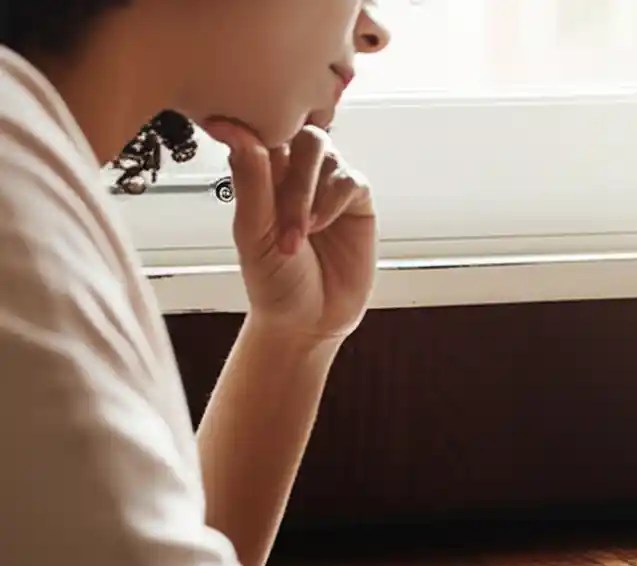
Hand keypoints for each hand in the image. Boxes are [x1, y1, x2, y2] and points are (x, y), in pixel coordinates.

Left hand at [202, 120, 376, 341]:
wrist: (309, 320)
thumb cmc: (273, 280)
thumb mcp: (252, 233)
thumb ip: (250, 180)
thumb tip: (233, 129)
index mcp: (261, 172)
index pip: (259, 128)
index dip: (254, 126)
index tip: (231, 127)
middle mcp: (296, 170)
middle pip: (298, 132)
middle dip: (289, 173)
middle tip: (279, 216)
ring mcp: (328, 183)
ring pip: (324, 152)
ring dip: (306, 194)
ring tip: (298, 236)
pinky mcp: (357, 200)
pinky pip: (350, 179)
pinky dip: (333, 201)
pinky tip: (321, 228)